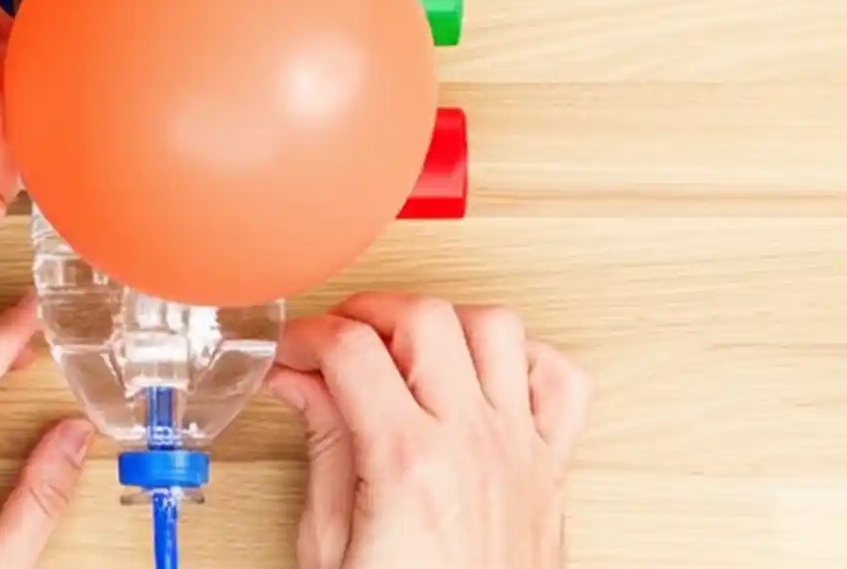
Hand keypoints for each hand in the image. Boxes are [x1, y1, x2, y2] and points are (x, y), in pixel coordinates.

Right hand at [268, 293, 593, 568]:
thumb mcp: (330, 541)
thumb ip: (323, 443)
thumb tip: (299, 383)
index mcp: (408, 463)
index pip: (351, 349)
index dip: (307, 335)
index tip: (291, 350)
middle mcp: (472, 444)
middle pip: (426, 318)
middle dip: (370, 312)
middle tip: (340, 341)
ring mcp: (519, 449)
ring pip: (497, 327)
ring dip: (445, 322)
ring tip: (408, 348)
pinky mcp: (550, 466)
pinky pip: (561, 379)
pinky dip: (524, 357)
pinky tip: (483, 372)